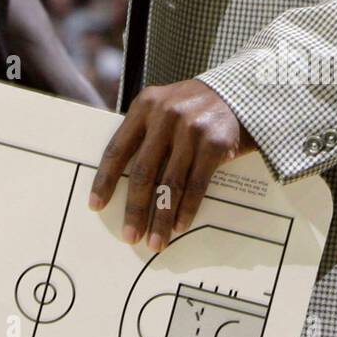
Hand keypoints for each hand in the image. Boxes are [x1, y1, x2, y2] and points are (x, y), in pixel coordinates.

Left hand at [88, 79, 252, 250]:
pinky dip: (187, 209)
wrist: (239, 94)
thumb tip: (120, 183)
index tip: (96, 206)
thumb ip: (143, 134)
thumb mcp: (162, 108)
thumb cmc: (191, 108)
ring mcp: (191, 129)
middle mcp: (165, 115)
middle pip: (143, 172)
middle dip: (135, 209)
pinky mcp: (215, 143)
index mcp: (144, 106)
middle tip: (130, 236)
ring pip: (170, 183)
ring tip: (155, 242)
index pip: (117, 148)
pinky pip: (196, 185)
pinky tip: (179, 226)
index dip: (105, 180)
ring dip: (161, 218)